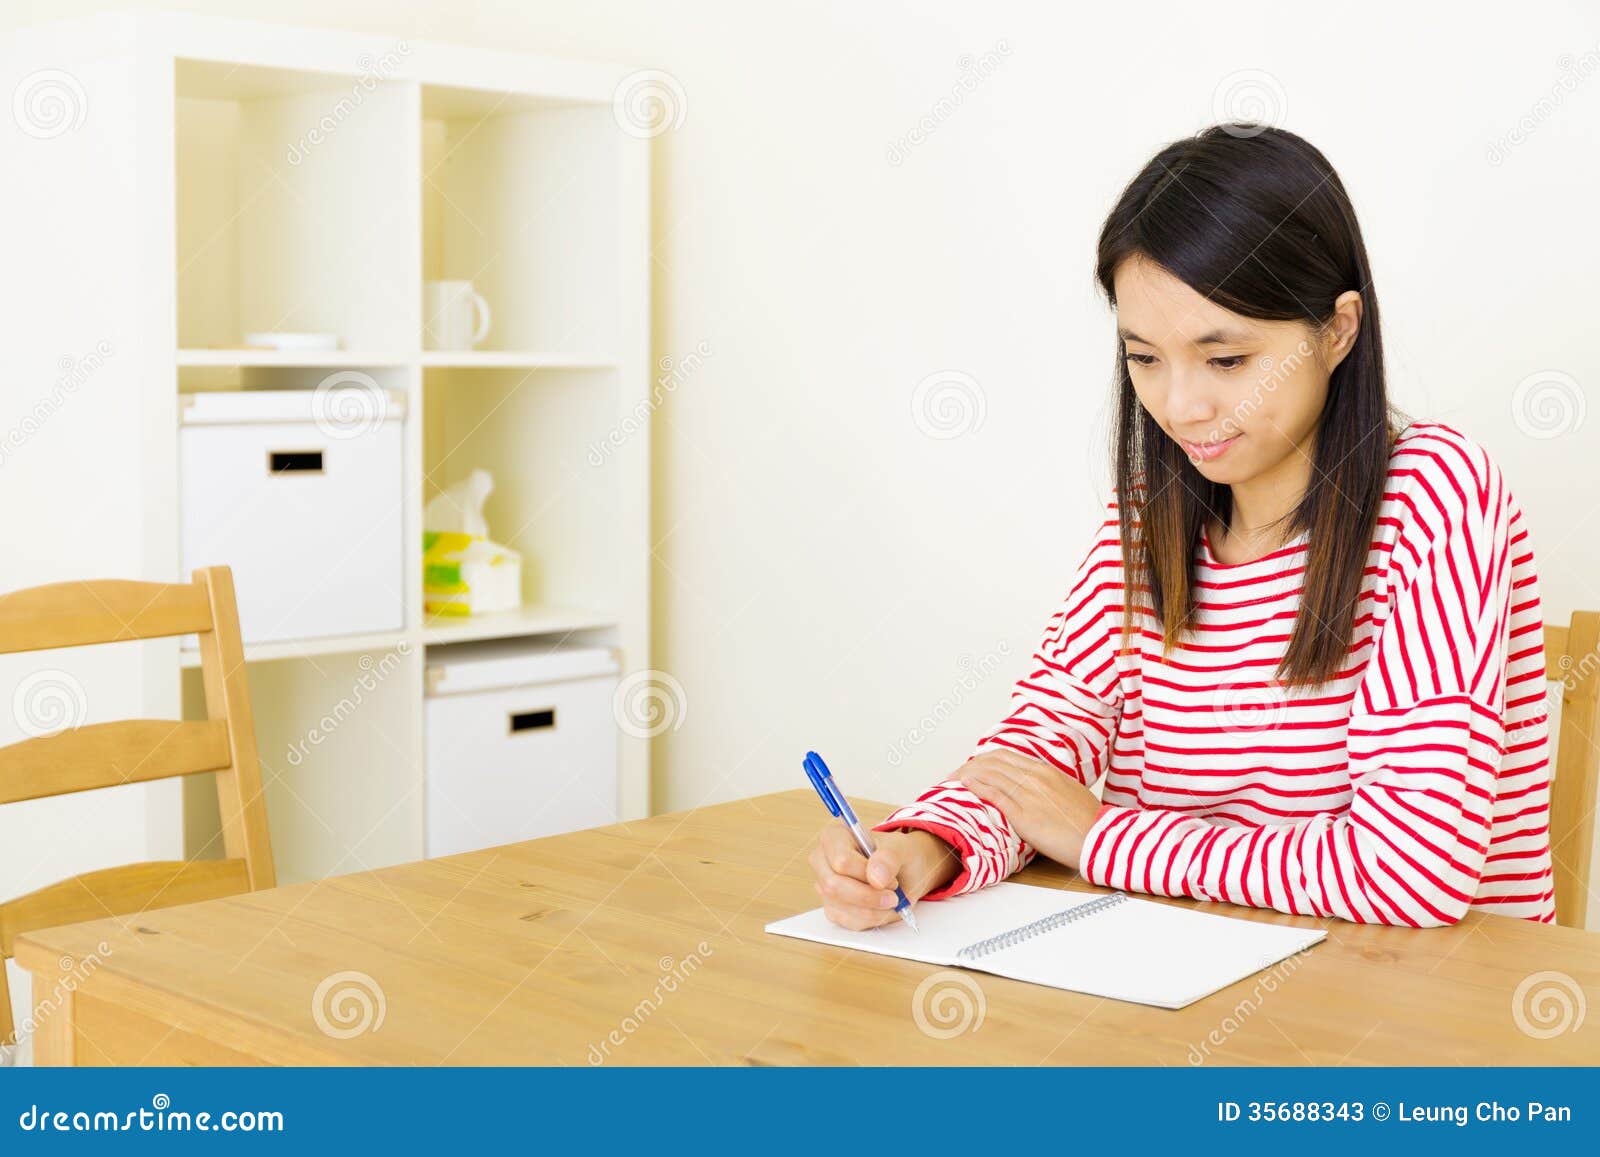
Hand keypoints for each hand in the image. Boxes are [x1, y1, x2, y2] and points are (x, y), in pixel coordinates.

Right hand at [808, 826, 960, 930]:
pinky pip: (848, 921)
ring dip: (874, 910)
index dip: (867, 874)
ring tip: (891, 899)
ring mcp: (824, 886)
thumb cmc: (899, 855)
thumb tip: (876, 876)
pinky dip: (872, 919)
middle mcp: (823, 860)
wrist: (905, 871)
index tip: (890, 879)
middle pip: (834, 886)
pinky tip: (882, 907)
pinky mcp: (832, 908)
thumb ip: (889, 858)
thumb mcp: (902, 849)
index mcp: (835, 836)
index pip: (841, 861)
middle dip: (869, 896)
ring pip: (842, 907)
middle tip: (894, 896)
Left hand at [955, 749, 1102, 869]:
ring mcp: (1029, 794)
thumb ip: (1049, 786)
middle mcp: (1035, 777)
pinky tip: (964, 785)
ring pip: (990, 774)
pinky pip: (994, 794)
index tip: (972, 767)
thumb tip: (1037, 789)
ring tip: (951, 780)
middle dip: (970, 765)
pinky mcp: (1024, 815)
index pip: (1005, 756)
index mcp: (1046, 771)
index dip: (984, 760)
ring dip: (966, 775)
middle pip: (993, 761)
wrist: (1101, 838)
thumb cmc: (1089, 821)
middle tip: (954, 774)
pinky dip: (976, 787)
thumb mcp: (1069, 793)